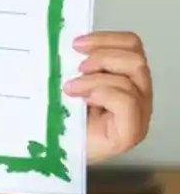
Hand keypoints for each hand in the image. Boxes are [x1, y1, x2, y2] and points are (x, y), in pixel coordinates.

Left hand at [64, 31, 152, 163]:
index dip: (105, 39)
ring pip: (131, 77)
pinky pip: (127, 101)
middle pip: (135, 58)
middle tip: (77, 68)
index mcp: (126, 78)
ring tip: (71, 88)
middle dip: (102, 57)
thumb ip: (76, 65)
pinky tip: (82, 100)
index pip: (131, 45)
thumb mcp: (69, 83)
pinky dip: (102, 94)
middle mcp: (138, 95)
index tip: (76, 43)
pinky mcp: (130, 132)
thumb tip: (69, 42)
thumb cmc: (61, 119)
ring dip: (95, 78)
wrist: (54, 154)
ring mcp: (138, 115)